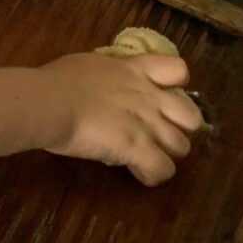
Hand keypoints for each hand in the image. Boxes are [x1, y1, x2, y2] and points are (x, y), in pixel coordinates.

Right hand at [38, 50, 203, 186]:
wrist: (50, 101)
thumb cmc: (57, 81)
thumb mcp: (88, 68)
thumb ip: (105, 79)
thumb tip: (98, 91)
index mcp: (135, 71)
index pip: (179, 70)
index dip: (177, 86)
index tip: (160, 97)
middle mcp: (149, 97)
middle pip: (191, 117)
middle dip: (178, 128)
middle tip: (156, 134)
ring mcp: (147, 124)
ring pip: (182, 147)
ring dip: (165, 154)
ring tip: (145, 158)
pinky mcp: (138, 149)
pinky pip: (163, 170)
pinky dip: (153, 175)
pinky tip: (137, 173)